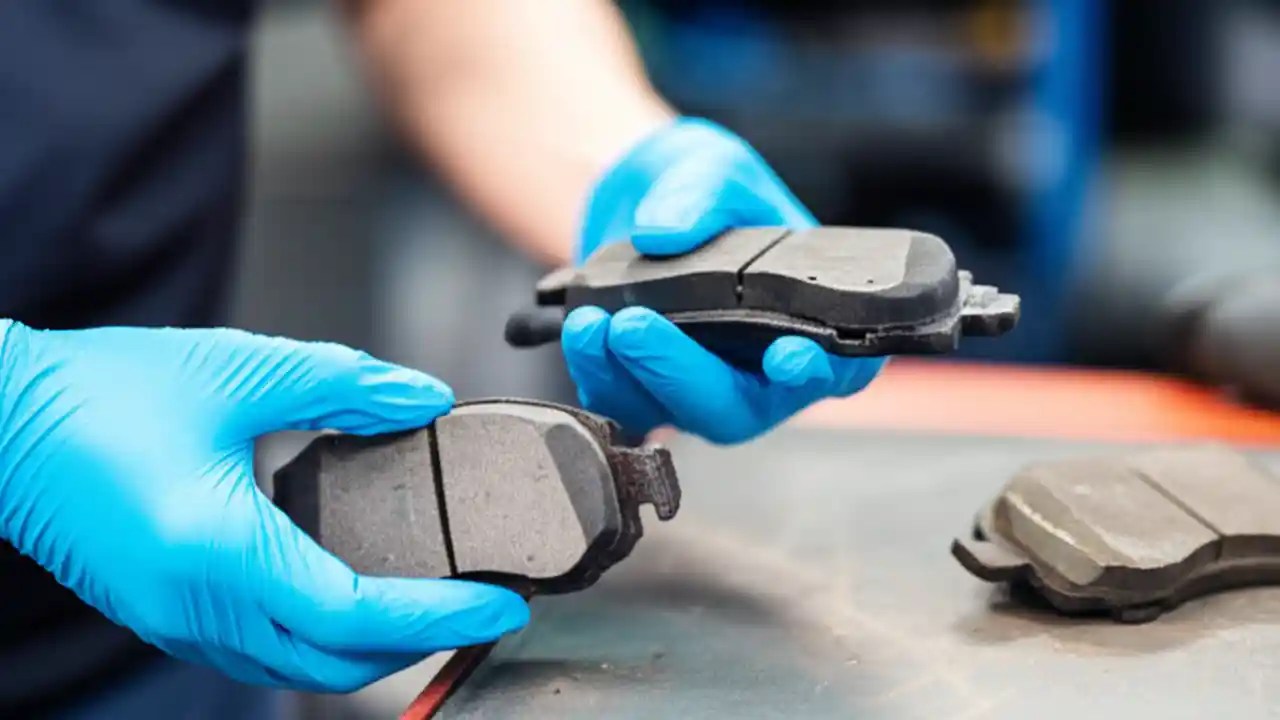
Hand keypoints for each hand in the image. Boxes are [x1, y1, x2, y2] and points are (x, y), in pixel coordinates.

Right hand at [0, 322, 526, 691]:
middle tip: (478, 606)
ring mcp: (174, 619)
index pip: (358, 612)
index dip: (442, 616)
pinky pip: (258, 650)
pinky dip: (319, 638)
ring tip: (430, 604)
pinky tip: (349, 598)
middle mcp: (196, 605)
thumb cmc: (99, 392)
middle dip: (418, 644)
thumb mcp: (238, 368)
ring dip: (370, 648)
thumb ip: (345, 383)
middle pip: (336, 663)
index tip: (502, 604)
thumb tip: (424, 397)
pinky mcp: (162, 612)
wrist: (0, 417)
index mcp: (219, 550)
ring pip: (296, 666)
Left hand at [562, 118, 884, 443]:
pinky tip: (582, 329)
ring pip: (677, 415)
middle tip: (636, 327)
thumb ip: (700, 192)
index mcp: (812, 317)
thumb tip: (662, 233)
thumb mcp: (712, 165)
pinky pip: (626, 405)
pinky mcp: (649, 390)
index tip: (789, 357)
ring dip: (631, 375)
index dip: (819, 373)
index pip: (838, 366)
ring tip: (594, 321)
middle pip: (740, 409)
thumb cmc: (702, 187)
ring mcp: (706, 386)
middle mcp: (763, 369)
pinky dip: (599, 373)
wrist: (638, 198)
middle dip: (685, 376)